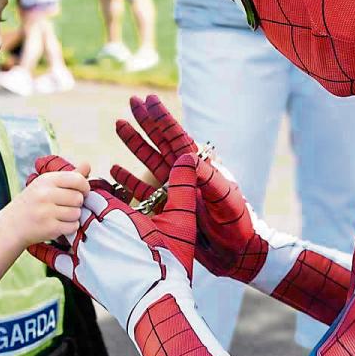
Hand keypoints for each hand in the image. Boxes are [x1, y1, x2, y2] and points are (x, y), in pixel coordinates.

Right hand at [10, 156, 89, 245]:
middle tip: (65, 206)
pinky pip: (73, 226)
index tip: (81, 192)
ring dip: (73, 216)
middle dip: (76, 204)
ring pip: (77, 213)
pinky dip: (69, 227)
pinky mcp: (49, 228)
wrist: (11, 225)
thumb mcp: (46, 184)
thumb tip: (87, 164)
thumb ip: (69, 176)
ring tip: (60, 215)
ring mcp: (46, 212)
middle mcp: (45, 195)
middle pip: (78, 198)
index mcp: (46, 180)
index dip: (84, 187)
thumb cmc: (31, 203)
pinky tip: (58, 224)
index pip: (78, 180)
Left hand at [27, 153, 199, 328]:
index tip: (73, 171)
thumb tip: (190, 159)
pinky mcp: (81, 274)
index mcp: (118, 215)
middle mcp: (98, 229)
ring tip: (36, 204)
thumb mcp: (182, 222)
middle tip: (42, 177)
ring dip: (51, 216)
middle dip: (62, 194)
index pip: (94, 191)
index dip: (82, 181)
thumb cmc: (172, 263)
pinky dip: (44, 249)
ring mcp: (87, 252)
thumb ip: (182, 188)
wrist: (158, 302)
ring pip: (63, 227)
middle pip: (74, 205)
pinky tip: (32, 243)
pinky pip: (56, 258)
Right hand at [112, 95, 276, 282]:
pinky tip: (116, 168)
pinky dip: (130, 179)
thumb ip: (207, 177)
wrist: (238, 255)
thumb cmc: (237, 226)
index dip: (162, 119)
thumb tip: (186, 154)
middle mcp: (187, 175)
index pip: (177, 138)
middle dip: (146, 122)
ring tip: (119, 125)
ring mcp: (177, 190)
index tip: (148, 100)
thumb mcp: (225, 199)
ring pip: (150, 161)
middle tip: (131, 102)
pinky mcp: (169, 208)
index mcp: (201, 168)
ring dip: (135, 144)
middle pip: (161, 142)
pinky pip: (144, 190)